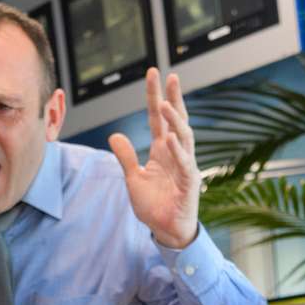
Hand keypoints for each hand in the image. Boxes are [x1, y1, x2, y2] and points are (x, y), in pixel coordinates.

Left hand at [108, 68, 201, 249]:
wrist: (167, 231)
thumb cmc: (154, 206)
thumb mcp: (133, 179)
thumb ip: (126, 157)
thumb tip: (114, 135)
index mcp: (162, 150)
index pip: (157, 119)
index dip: (154, 96)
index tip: (152, 74)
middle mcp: (176, 153)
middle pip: (175, 120)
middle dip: (172, 97)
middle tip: (168, 75)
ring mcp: (185, 166)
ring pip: (184, 136)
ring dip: (174, 120)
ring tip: (164, 103)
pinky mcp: (190, 182)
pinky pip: (185, 163)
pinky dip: (177, 150)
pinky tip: (170, 138)